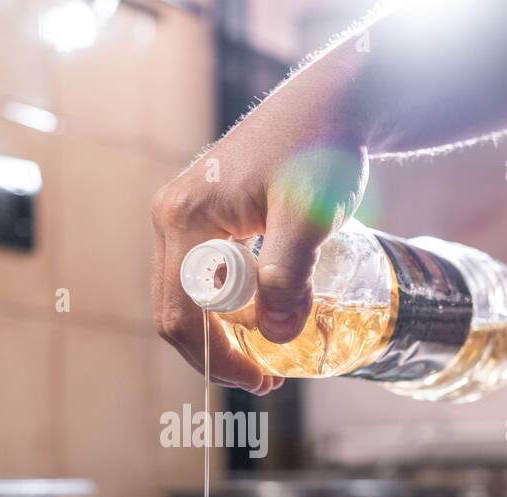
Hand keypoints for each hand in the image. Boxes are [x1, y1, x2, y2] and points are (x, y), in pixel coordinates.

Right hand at [150, 65, 367, 392]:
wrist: (334, 103)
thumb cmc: (322, 147)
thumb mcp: (309, 215)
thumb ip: (289, 274)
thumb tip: (276, 335)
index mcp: (184, 219)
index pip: (183, 315)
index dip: (220, 360)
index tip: (266, 382)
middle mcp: (172, 218)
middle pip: (177, 313)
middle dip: (218, 355)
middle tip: (270, 380)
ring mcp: (184, 217)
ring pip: (188, 299)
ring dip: (223, 334)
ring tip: (272, 349)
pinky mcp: (204, 217)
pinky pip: (204, 279)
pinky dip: (230, 308)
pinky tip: (267, 314)